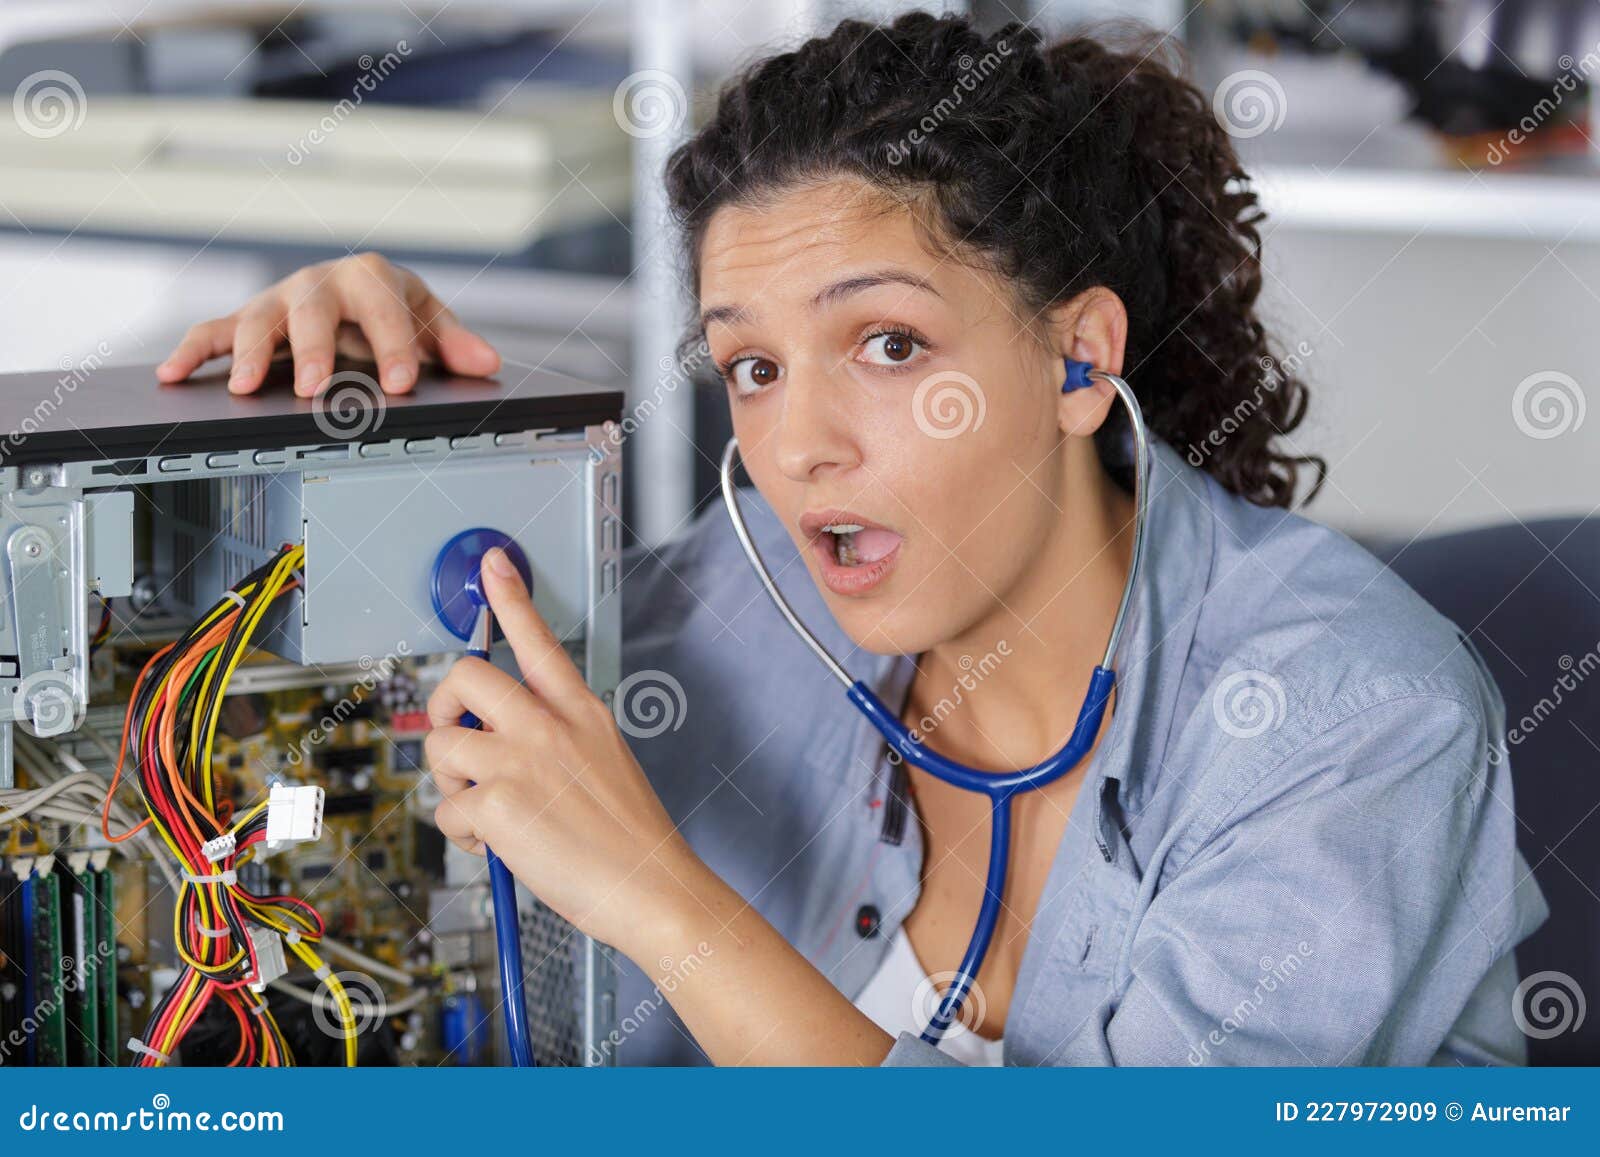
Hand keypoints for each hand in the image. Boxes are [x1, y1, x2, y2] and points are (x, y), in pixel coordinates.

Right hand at [157, 252, 499, 396]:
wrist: (360, 291)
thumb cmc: (395, 310)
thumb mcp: (430, 323)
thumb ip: (455, 344)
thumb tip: (486, 362)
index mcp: (373, 279)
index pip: (385, 310)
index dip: (395, 347)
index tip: (403, 383)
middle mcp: (322, 284)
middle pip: (313, 309)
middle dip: (314, 348)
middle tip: (316, 386)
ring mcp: (282, 301)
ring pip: (259, 319)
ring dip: (250, 352)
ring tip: (246, 387)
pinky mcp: (249, 320)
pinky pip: (213, 331)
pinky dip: (192, 351)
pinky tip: (174, 374)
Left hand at [423, 547, 705, 957]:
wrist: (654, 889)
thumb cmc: (632, 840)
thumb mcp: (607, 763)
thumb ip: (557, 741)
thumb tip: (502, 746)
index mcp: (581, 712)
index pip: (540, 639)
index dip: (511, 597)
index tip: (495, 564)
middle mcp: (549, 726)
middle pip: (464, 677)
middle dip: (443, 707)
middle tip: (455, 738)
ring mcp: (521, 759)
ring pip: (442, 746)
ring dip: (450, 784)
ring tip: (483, 811)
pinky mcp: (497, 802)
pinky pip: (447, 809)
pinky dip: (464, 835)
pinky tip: (498, 846)